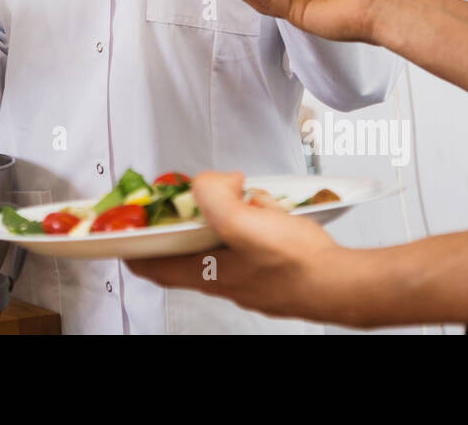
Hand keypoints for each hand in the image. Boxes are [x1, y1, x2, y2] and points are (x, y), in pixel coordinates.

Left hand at [125, 171, 344, 320]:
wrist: (344, 285)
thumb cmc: (295, 264)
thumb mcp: (241, 222)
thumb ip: (212, 197)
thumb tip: (205, 182)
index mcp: (206, 273)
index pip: (153, 267)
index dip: (133, 249)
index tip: (122, 234)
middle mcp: (225, 281)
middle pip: (190, 251)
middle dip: (189, 222)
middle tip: (191, 200)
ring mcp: (251, 280)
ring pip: (225, 244)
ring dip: (227, 219)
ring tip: (243, 198)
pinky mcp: (276, 273)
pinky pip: (256, 243)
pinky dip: (257, 223)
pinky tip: (271, 211)